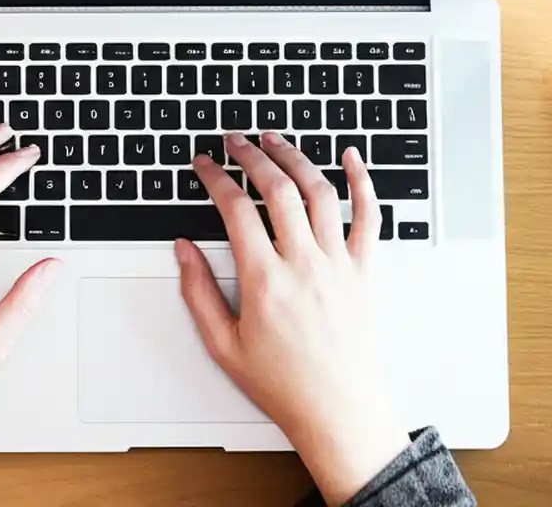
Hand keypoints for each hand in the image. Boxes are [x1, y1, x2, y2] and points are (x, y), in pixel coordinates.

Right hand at [176, 132, 408, 505]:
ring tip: (276, 141)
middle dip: (251, 156)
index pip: (235, 209)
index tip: (205, 163)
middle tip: (236, 141)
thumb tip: (183, 250)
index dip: (215, 177)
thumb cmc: (283, 384)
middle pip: (277, 189)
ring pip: (319, 192)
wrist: (338, 410)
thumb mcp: (223, 345)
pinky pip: (368, 217)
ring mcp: (338, 264)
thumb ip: (198, 293)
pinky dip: (361, 182)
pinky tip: (351, 158)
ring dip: (295, 158)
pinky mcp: (364, 271)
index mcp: (265, 281)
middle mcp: (304, 265)